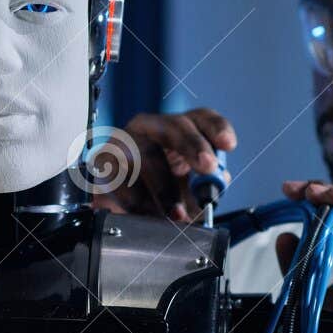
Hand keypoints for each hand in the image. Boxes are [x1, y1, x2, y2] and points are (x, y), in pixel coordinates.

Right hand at [98, 108, 236, 221]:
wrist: (116, 206)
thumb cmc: (155, 192)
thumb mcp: (185, 190)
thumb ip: (204, 187)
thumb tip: (219, 183)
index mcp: (177, 131)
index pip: (200, 119)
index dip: (216, 128)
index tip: (228, 144)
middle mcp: (151, 129)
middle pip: (174, 126)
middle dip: (193, 146)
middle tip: (208, 168)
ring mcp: (124, 141)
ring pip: (147, 154)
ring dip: (165, 187)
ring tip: (176, 213)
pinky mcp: (104, 162)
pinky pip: (122, 178)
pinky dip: (137, 200)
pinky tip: (146, 213)